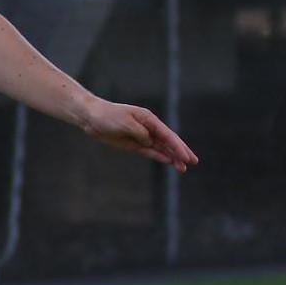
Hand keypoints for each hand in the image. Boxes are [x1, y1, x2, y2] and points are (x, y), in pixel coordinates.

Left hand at [79, 99, 198, 172]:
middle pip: (168, 141)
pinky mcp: (133, 144)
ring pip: (161, 148)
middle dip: (181, 152)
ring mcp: (141, 136)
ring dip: (172, 157)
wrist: (92, 117)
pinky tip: (169, 162)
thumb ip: (139, 132)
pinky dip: (159, 156)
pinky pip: (149, 152)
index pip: (167, 135)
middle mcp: (148, 127)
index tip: (186, 157)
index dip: (178, 147)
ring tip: (183, 168)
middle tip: (194, 162)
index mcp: (148, 119)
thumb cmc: (108, 116)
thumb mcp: (125, 122)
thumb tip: (150, 142)